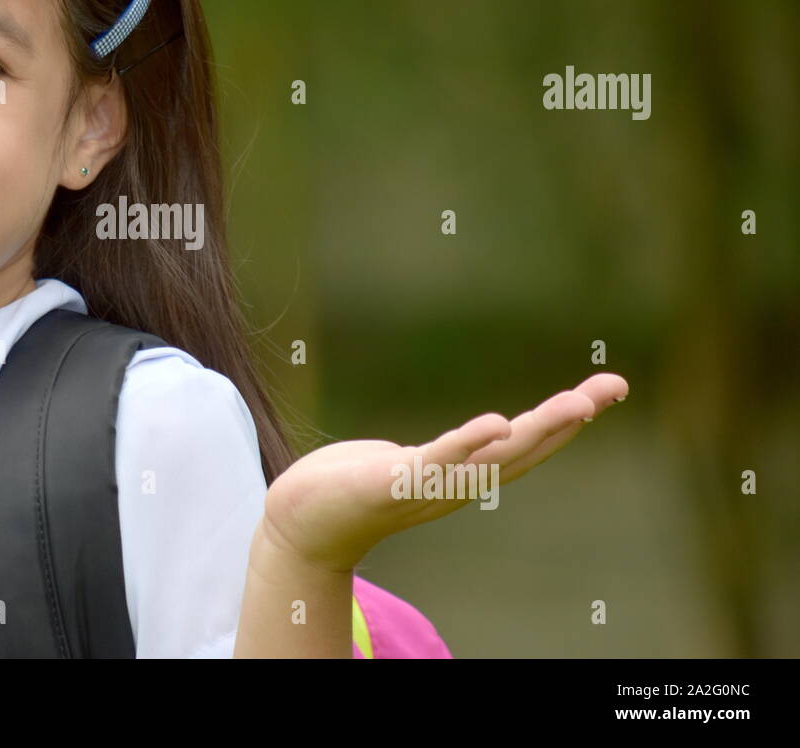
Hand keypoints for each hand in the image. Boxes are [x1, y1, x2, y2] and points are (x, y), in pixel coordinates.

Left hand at [259, 373, 629, 573]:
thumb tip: (487, 435)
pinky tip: (497, 422)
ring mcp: (424, 489)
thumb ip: (452, 454)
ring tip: (577, 404)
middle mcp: (454, 488)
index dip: (568, 421)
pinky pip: (435, 463)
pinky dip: (467, 444)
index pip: (527, 448)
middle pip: (524, 452)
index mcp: (462, 477)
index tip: (608, 389)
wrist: (299, 523)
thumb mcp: (416, 465)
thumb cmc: (354, 488)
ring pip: (491, 460)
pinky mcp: (388, 485)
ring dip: (538, 431)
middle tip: (611, 388)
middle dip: (569, 419)